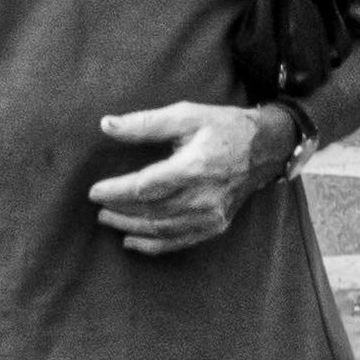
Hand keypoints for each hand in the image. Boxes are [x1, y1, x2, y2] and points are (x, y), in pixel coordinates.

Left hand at [91, 99, 293, 258]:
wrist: (264, 149)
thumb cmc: (222, 127)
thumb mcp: (185, 115)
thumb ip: (145, 123)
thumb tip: (106, 125)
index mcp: (193, 167)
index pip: (144, 187)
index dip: (116, 191)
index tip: (94, 191)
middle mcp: (203, 196)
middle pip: (149, 212)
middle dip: (119, 211)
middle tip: (98, 207)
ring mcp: (210, 215)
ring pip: (161, 229)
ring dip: (130, 228)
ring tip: (108, 220)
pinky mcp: (216, 226)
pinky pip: (178, 241)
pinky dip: (152, 245)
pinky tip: (132, 241)